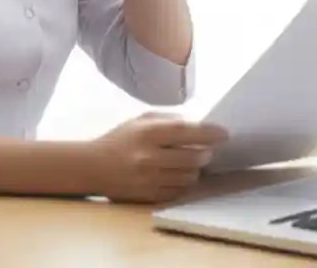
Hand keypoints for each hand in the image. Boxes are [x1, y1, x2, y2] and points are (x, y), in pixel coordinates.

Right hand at [85, 113, 229, 203]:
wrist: (92, 167)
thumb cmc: (120, 139)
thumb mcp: (141, 120)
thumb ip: (170, 120)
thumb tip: (199, 126)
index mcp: (148, 133)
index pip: (187, 133)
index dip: (210, 134)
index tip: (224, 134)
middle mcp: (149, 157)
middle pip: (194, 159)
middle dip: (205, 154)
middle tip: (206, 152)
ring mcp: (149, 179)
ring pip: (189, 177)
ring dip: (195, 170)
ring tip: (190, 163)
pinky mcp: (149, 196)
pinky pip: (179, 191)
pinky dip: (183, 183)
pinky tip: (177, 175)